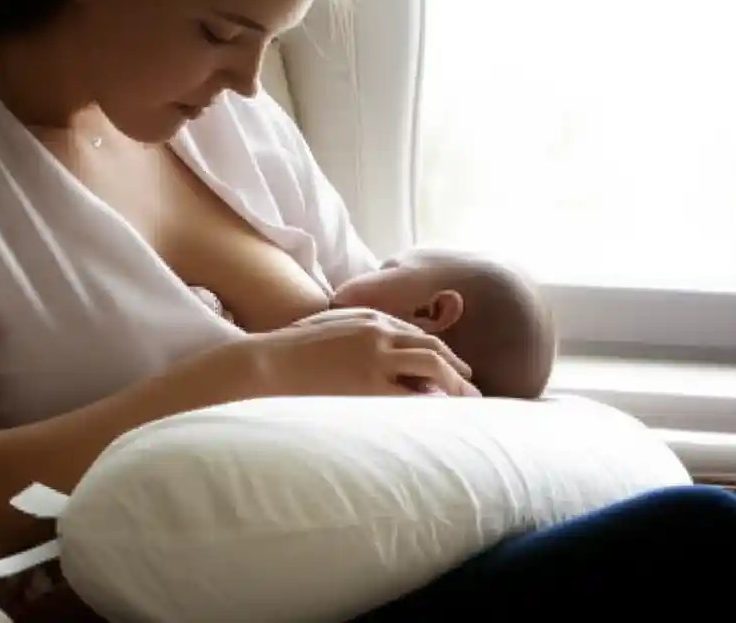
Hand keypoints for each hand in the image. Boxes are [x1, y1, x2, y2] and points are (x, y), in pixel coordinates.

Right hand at [242, 308, 478, 397]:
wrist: (264, 364)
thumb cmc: (287, 353)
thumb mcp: (325, 331)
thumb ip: (352, 337)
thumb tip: (369, 358)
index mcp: (368, 319)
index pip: (416, 334)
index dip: (439, 353)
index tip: (451, 370)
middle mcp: (378, 334)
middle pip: (432, 347)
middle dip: (457, 368)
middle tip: (471, 389)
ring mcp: (375, 359)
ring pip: (431, 365)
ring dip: (455, 384)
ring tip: (468, 404)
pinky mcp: (369, 386)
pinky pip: (411, 395)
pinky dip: (431, 403)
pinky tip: (440, 416)